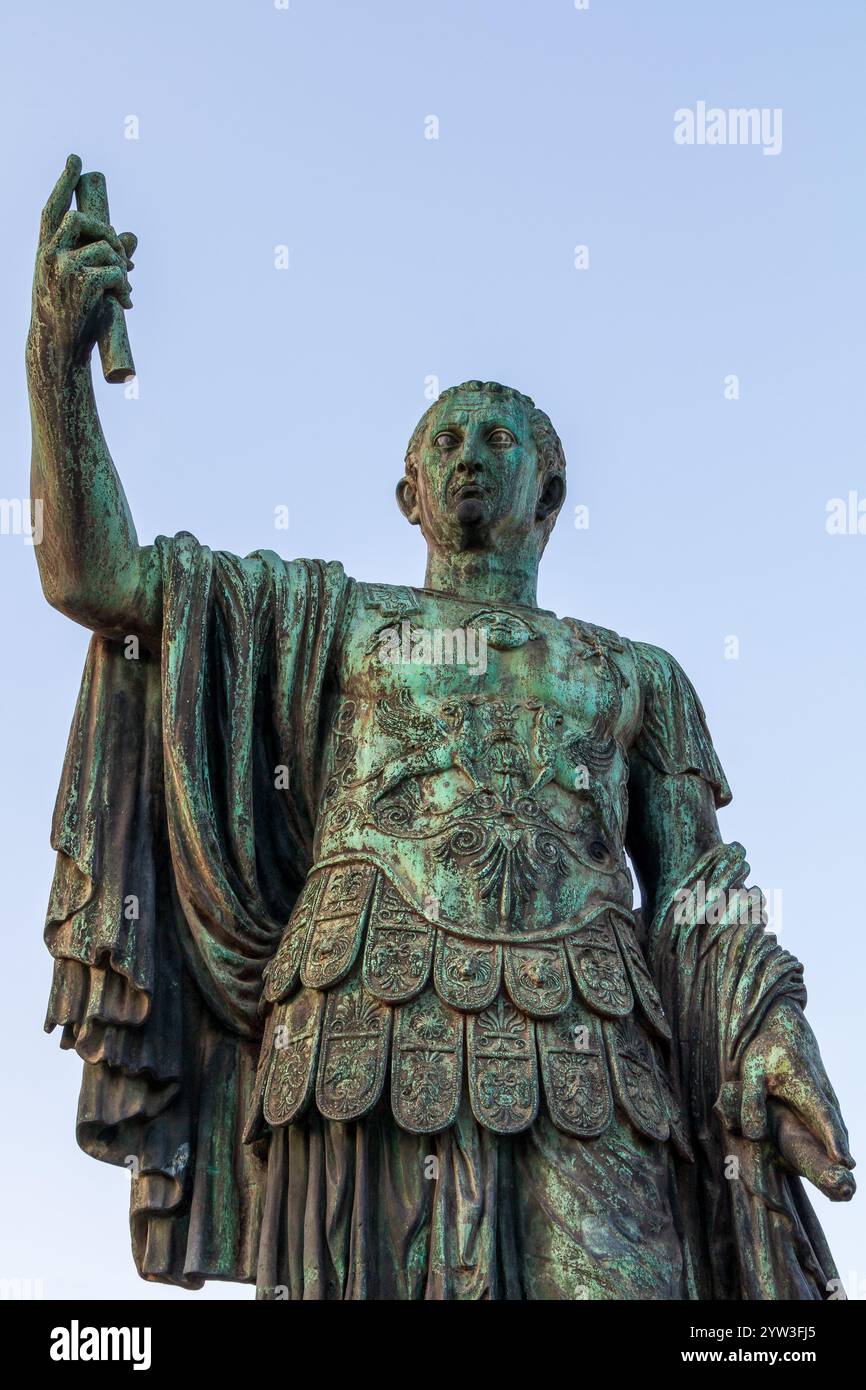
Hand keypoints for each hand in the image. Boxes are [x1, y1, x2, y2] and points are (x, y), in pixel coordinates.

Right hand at [26, 154, 135, 378]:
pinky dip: (124, 285)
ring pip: (104, 247)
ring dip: (121, 266)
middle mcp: (49, 254)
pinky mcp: (81, 283)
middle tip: (121, 254)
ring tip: (125, 288)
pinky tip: (125, 302)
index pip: (52, 209)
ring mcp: (63, 267)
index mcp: (45, 251)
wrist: (58, 348)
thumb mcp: (78, 282)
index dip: (64, 182)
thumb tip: (132, 236)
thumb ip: (102, 257)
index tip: (76, 160)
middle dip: (107, 232)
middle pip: (82, 220)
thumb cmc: (69, 316)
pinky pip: (114, 270)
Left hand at [740, 998, 854, 1199]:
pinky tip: (835, 1157)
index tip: (844, 1161)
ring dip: (842, 1148)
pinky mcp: (824, 1097)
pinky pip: (833, 1121)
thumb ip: (751, 1102)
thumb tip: (752, 1136)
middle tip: (849, 1181)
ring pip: (837, 1124)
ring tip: (845, 1178)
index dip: (833, 1139)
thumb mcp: (752, 1070)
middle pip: (836, 1126)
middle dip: (843, 1152)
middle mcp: (822, 1092)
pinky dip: (837, 1138)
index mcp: (806, 1086)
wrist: (785, 1024)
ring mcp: (827, 1094)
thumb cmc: (767, 1048)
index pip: (823, 1116)